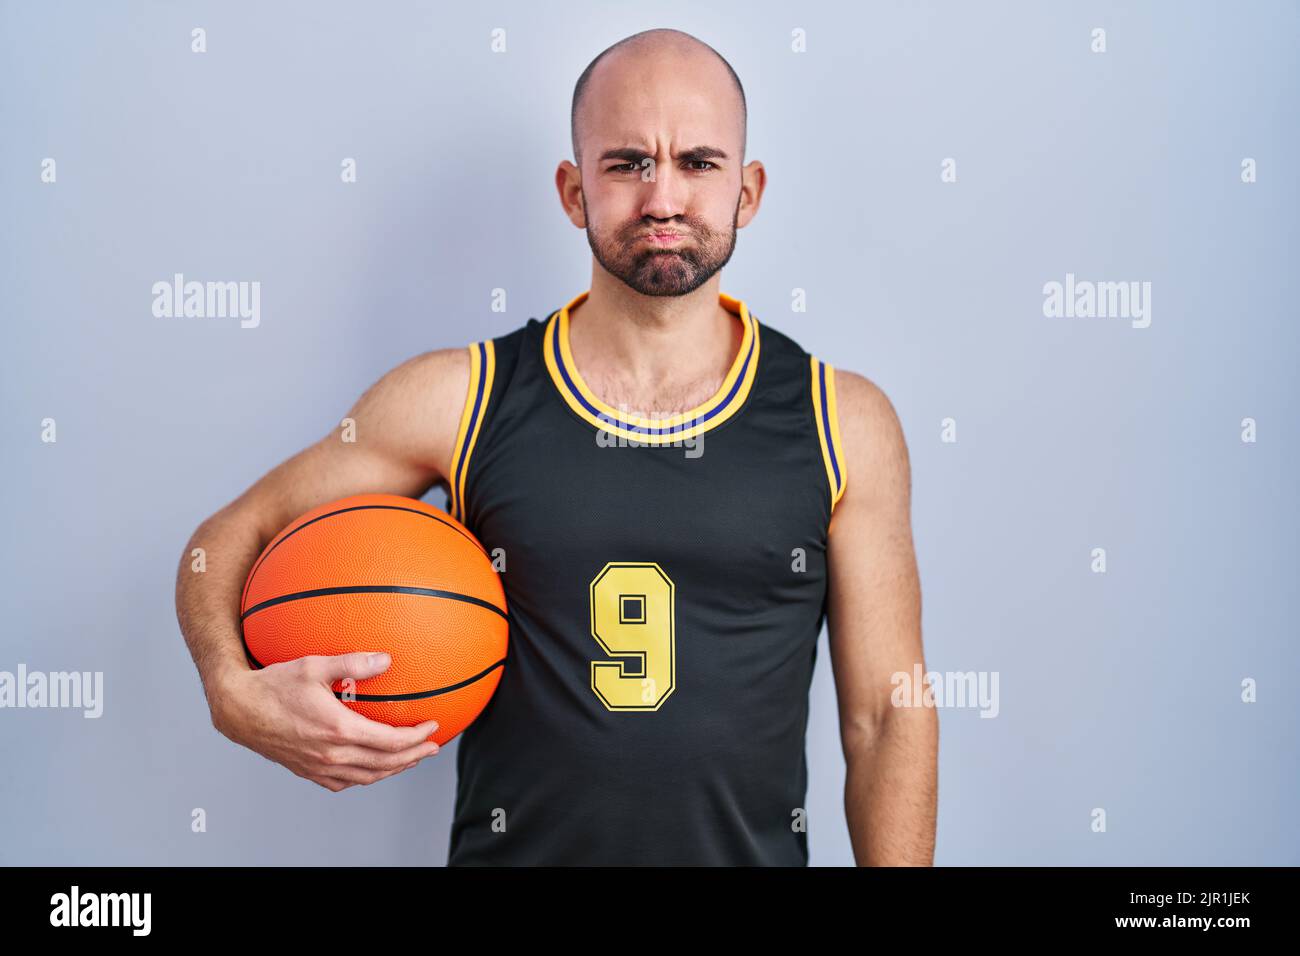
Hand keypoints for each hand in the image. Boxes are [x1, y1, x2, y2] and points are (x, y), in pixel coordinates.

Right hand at [209, 651, 441, 791]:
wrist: (238, 710)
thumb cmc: (275, 684)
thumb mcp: (315, 665)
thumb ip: (353, 662)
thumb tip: (387, 659)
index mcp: (338, 730)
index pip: (391, 741)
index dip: (417, 737)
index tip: (434, 726)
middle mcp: (331, 754)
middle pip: (385, 764)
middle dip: (415, 756)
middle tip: (434, 747)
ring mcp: (319, 767)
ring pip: (368, 776)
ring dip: (394, 769)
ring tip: (413, 758)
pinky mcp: (307, 771)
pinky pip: (345, 782)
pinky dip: (367, 776)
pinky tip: (374, 766)